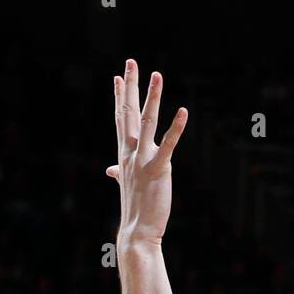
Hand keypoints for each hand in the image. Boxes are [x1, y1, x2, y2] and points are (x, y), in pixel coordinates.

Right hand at [107, 60, 186, 247]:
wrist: (137, 232)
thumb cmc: (135, 210)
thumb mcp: (126, 186)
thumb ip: (118, 172)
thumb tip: (109, 171)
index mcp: (124, 155)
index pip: (120, 120)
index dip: (119, 97)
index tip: (117, 77)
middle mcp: (130, 153)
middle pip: (128, 113)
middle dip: (130, 86)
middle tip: (131, 62)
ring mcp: (143, 160)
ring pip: (147, 122)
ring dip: (152, 97)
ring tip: (156, 74)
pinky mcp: (158, 170)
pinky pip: (168, 145)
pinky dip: (176, 128)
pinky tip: (183, 111)